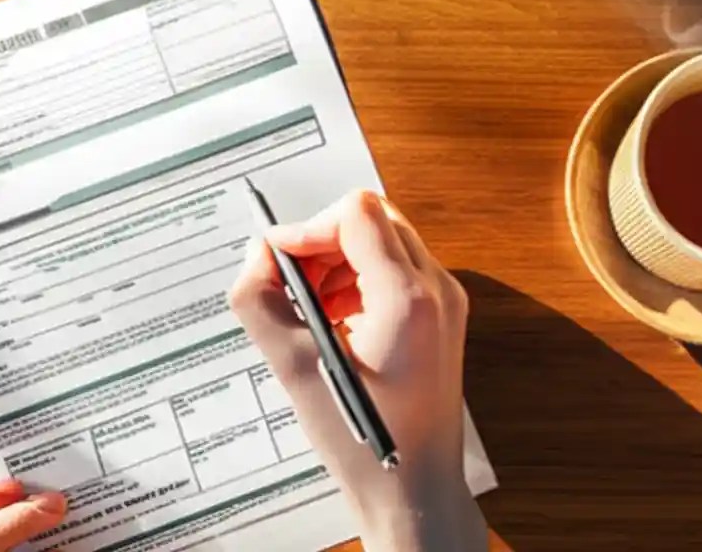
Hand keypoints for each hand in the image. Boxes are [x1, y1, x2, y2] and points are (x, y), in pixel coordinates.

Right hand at [229, 190, 486, 551]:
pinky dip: (358, 279)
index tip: (277, 260)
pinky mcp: (441, 316)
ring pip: (385, 241)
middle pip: (373, 220)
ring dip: (338, 260)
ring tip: (307, 305)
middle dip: (322, 242)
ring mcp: (445, 302)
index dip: (307, 228)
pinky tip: (333, 319)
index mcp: (407, 298)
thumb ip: (261, 304)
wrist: (414, 488)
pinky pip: (397, 270)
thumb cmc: (366, 442)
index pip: (357, 213)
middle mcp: (437, 289)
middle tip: (288, 281)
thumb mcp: (296, 371)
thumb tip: (256, 259)